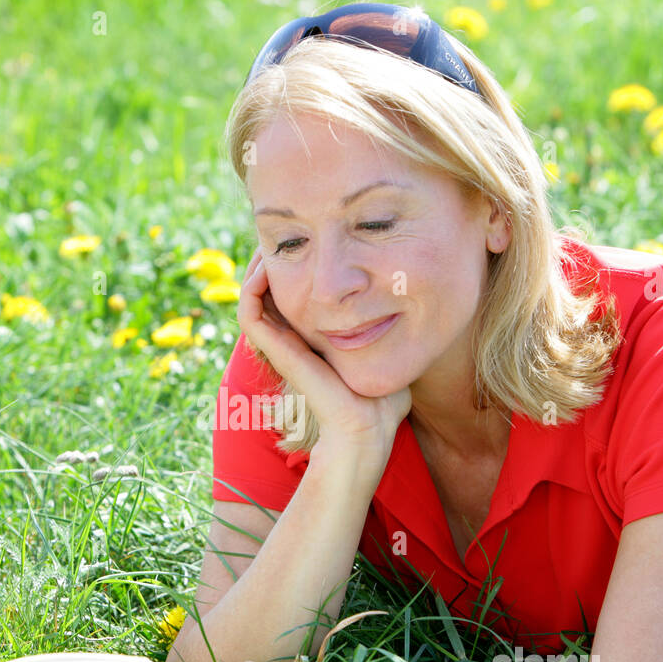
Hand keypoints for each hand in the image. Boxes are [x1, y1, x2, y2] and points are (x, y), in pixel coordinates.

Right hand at [237, 247, 411, 457]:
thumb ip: (394, 329)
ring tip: (272, 241)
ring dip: (258, 264)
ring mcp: (282, 344)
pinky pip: (249, 312)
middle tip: (286, 231)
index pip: (294, 292)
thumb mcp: (389, 350)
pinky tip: (267, 264)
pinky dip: (251, 285)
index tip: (313, 238)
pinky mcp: (277, 350)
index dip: (296, 262)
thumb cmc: (384, 403)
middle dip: (274, 256)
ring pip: (252, 294)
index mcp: (314, 337)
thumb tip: (413, 306)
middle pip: (269, 287)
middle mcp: (293, 338)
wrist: (368, 430)